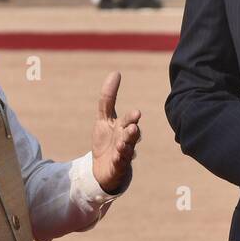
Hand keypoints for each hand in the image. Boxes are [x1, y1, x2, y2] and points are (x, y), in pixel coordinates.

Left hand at [91, 70, 141, 193]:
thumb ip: (108, 98)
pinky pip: (119, 164)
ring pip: (126, 149)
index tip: (137, 113)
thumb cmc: (107, 140)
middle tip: (133, 127)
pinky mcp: (117, 167)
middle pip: (130, 135)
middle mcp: (125, 140)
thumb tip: (116, 73)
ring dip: (126, 145)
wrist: (104, 168)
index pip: (127, 120)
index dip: (131, 117)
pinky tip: (116, 157)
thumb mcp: (103, 118)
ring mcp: (122, 154)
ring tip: (122, 142)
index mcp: (123, 127)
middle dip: (132, 131)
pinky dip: (118, 160)